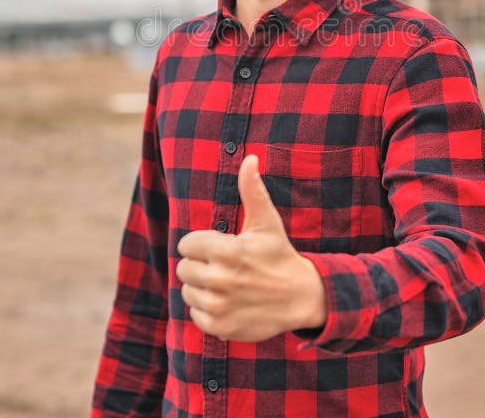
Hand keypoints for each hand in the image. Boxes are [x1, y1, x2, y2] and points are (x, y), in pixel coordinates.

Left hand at [176, 154, 326, 341]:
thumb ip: (252, 189)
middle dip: (201, 266)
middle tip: (225, 267)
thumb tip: (250, 157)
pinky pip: (195, 314)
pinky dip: (208, 310)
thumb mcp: (266, 221)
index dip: (202, 244)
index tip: (221, 248)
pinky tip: (228, 302)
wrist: (300, 297)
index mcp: (225, 250)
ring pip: (188, 292)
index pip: (186, 245)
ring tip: (227, 284)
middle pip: (184, 269)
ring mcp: (218, 306)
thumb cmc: (278, 254)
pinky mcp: (219, 327)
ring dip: (203, 288)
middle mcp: (219, 279)